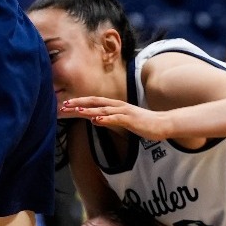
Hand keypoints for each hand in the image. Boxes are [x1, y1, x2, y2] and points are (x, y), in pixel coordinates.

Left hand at [58, 96, 173, 141]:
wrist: (163, 123)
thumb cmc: (143, 123)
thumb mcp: (122, 122)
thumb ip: (108, 119)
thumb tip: (94, 119)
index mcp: (115, 106)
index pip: (93, 102)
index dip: (79, 102)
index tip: (65, 105)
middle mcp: (118, 106)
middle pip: (94, 102)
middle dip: (78, 103)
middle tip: (63, 105)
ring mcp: (124, 112)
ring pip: (103, 109)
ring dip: (89, 109)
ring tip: (76, 110)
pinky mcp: (131, 120)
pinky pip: (116, 118)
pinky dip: (105, 118)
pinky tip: (96, 120)